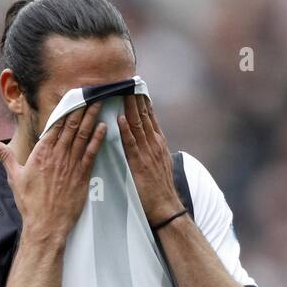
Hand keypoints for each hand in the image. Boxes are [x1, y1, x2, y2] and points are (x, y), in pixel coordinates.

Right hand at [0, 101, 106, 243]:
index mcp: (41, 153)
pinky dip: (97, 138)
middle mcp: (57, 155)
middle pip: (71, 126)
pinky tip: (103, 126)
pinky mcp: (82, 175)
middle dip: (81, 107)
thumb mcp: (14, 177)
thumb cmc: (29, 202)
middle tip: (90, 92)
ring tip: (99, 102)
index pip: (55, 125)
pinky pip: (91, 152)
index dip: (64, 108)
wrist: (45, 224)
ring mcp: (71, 165)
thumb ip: (4, 156)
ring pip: (83, 135)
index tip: (71, 95)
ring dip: (91, 117)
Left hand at [119, 93, 184, 225]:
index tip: (137, 85)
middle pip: (144, 116)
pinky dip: (126, 130)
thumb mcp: (158, 162)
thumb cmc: (159, 188)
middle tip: (129, 80)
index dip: (143, 100)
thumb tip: (146, 138)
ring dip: (130, 107)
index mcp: (158, 142)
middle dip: (136, 97)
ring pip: (138, 125)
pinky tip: (120, 118)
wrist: (166, 206)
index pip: (150, 116)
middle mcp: (154, 144)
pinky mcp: (140, 164)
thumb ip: (151, 148)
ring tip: (123, 91)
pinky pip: (132, 144)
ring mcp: (148, 153)